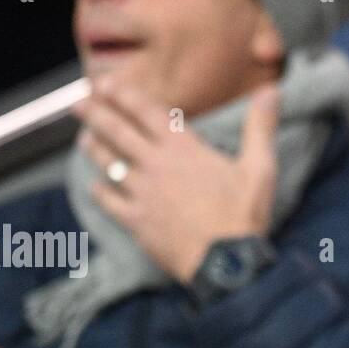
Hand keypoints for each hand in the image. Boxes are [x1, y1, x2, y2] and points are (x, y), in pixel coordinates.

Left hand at [75, 77, 280, 283]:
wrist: (226, 263)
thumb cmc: (244, 215)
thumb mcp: (260, 167)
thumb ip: (261, 126)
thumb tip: (272, 91)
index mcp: (183, 148)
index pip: (146, 112)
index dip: (123, 95)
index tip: (105, 84)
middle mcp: (156, 165)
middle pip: (117, 132)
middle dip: (95, 114)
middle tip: (77, 104)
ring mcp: (142, 193)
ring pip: (108, 163)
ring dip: (94, 148)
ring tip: (83, 138)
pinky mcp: (137, 221)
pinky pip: (110, 202)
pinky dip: (100, 191)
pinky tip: (95, 186)